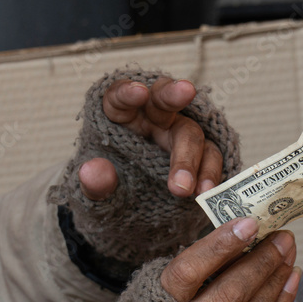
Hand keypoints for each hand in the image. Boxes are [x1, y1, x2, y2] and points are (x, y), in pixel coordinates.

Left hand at [79, 77, 225, 200]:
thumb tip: (91, 172)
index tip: (138, 92)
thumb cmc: (115, 189)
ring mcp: (180, 133)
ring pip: (192, 133)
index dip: (127, 92)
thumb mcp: (97, 191)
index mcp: (120, 117)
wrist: (136, 211)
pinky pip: (212, 156)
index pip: (119, 97)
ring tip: (186, 188)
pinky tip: (205, 190)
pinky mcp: (202, 153)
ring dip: (190, 158)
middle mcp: (153, 118)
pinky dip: (210, 173)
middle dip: (174, 95)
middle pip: (164, 100)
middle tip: (186, 90)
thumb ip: (95, 182)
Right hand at [160, 217, 300, 301]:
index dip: (219, 246)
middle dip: (261, 260)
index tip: (248, 223)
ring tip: (288, 250)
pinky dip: (282, 301)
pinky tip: (292, 276)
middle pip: (230, 292)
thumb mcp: (163, 287)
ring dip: (275, 276)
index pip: (189, 271)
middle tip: (281, 235)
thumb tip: (237, 232)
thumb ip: (194, 264)